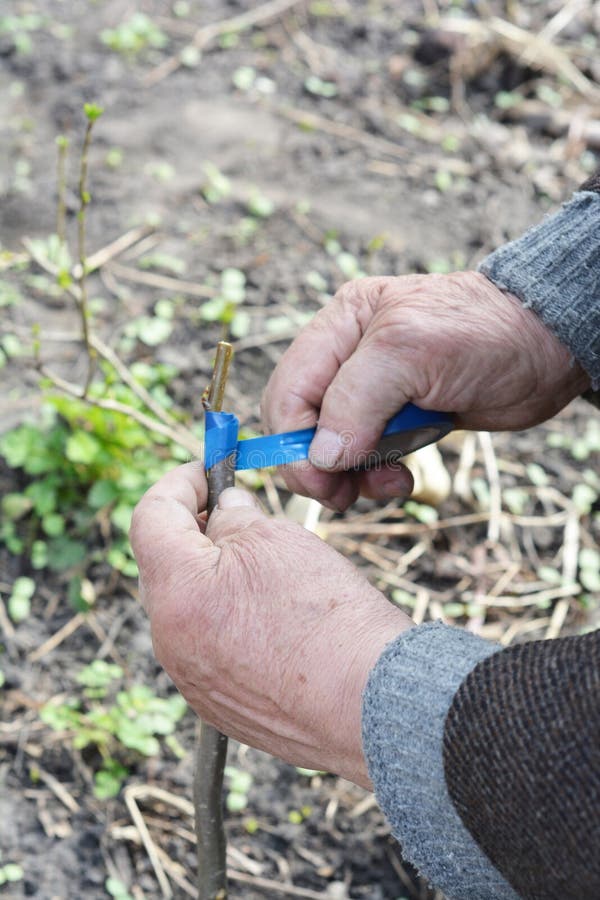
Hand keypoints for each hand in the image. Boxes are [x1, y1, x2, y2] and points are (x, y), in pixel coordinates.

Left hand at [130, 463, 410, 787]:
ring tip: (265, 566)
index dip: (178, 484)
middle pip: (165, 565)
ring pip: (187, 609)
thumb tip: (222, 511)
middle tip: (237, 512)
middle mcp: (170, 641)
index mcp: (176, 592)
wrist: (370, 703)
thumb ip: (234, 517)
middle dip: (196, 531)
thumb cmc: (327, 616)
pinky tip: (273, 616)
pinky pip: (208, 649)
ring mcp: (192, 680)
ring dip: (213, 578)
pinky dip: (229, 621)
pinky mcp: (219, 706)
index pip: (151, 517)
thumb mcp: (277, 539)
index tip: (206, 471)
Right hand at [262, 271, 588, 509]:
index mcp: (340, 326)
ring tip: (388, 485)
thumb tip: (320, 457)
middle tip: (343, 495)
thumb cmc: (484, 333)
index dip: (292, 439)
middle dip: (318, 464)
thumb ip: (355, 401)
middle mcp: (348, 358)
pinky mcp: (397, 419)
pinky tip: (401, 479)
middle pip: (302, 423)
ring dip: (351, 476)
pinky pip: (366, 457)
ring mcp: (373, 391)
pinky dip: (376, 476)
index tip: (318, 479)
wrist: (547, 347)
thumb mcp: (410, 353)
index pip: (289, 390)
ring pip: (332, 447)